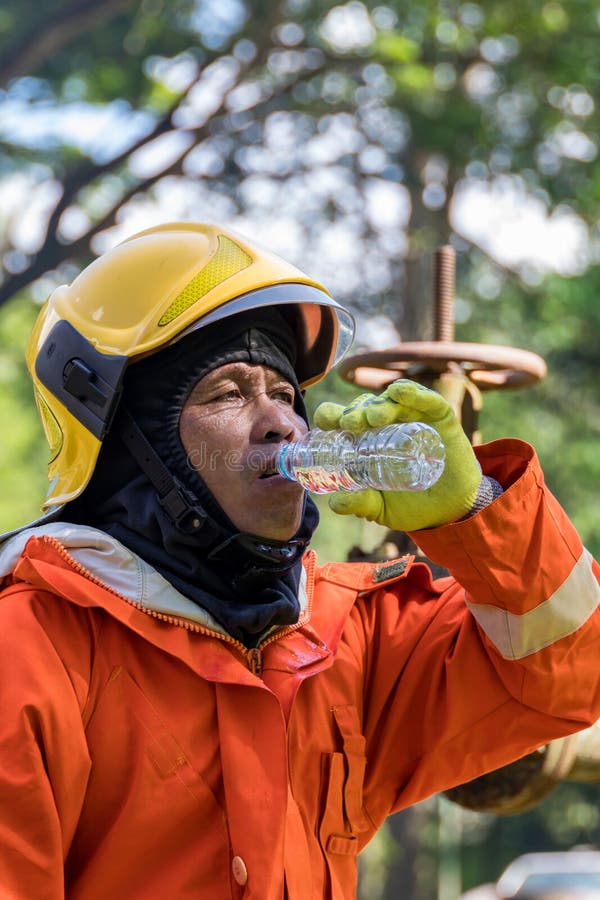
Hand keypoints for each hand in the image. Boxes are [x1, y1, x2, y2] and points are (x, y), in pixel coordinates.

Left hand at [313, 380, 481, 530]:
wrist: (451, 510)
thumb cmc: (410, 504)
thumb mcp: (381, 507)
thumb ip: (361, 504)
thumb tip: (336, 503)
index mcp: (365, 440)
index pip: (343, 420)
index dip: (331, 415)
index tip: (325, 421)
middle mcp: (386, 424)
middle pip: (365, 408)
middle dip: (355, 412)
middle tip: (351, 423)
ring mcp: (412, 417)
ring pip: (392, 401)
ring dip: (380, 404)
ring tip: (373, 417)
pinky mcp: (439, 417)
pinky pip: (427, 400)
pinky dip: (414, 394)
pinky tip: (401, 392)